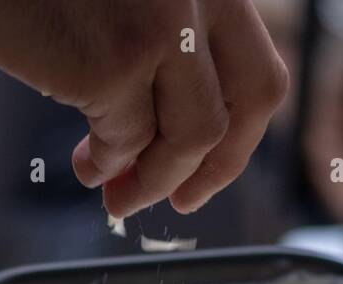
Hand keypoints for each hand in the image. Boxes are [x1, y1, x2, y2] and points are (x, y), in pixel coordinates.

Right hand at [0, 0, 287, 216]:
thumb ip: (159, 33)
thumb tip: (168, 132)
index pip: (256, 65)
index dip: (240, 130)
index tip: (205, 166)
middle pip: (251, 102)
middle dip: (218, 167)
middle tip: (180, 199)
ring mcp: (163, 25)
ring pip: (194, 137)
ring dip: (154, 179)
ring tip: (114, 192)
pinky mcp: (113, 62)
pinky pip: (128, 141)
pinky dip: (109, 165)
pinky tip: (86, 166)